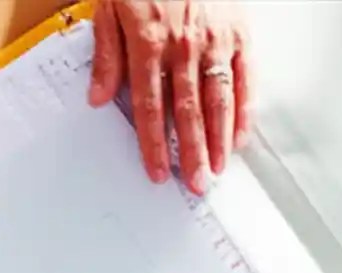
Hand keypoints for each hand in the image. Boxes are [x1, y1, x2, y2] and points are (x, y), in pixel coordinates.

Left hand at [88, 0, 251, 194]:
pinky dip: (244, 110)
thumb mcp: (109, 6)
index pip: (148, 105)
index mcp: (147, 41)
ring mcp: (214, 41)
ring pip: (218, 100)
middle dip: (192, 153)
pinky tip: (240, 135)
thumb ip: (106, 54)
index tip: (157, 171)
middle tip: (196, 184)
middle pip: (187, 111)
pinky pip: (245, 79)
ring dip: (218, 140)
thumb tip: (96, 97)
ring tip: (218, 170)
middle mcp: (183, 46)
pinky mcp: (238, 33)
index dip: (153, 143)